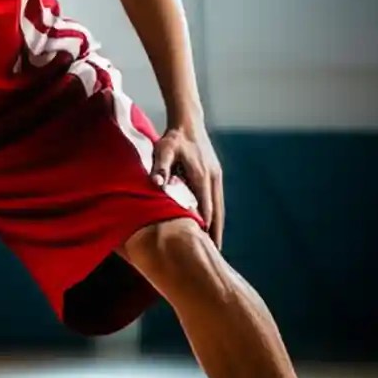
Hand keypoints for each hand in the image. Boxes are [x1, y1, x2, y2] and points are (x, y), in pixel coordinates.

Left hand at [151, 123, 224, 247]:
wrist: (188, 122)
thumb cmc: (173, 138)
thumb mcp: (163, 150)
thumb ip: (160, 167)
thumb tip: (157, 185)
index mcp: (201, 176)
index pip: (205, 208)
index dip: (205, 227)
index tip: (204, 246)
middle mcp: (213, 179)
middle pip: (217, 212)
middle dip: (216, 233)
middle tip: (215, 256)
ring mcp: (216, 177)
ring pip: (219, 207)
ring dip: (218, 226)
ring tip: (215, 247)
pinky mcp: (215, 175)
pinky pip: (216, 200)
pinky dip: (215, 215)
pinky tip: (211, 225)